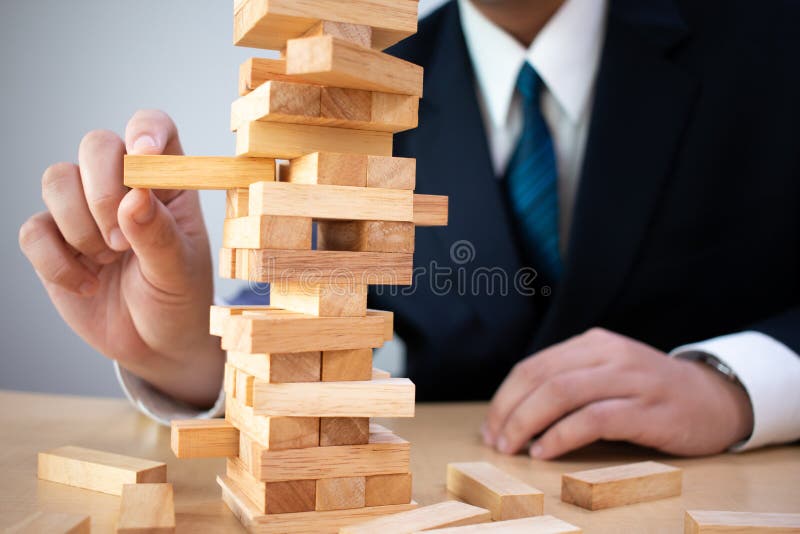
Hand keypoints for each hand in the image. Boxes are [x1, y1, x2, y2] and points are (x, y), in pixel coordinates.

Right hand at [19, 110, 222, 407]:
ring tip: (108, 261)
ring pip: (56, 179)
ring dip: (79, 225)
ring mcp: (83, 211)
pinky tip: (87, 286)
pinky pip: (33, 230)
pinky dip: (56, 261)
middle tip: (121, 240)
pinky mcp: (53, 242)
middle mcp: (123, 187)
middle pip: (95, 144)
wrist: (157, 345)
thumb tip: (133, 197)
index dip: (144, 131)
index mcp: (166, 183)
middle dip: (101, 190)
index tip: (143, 155)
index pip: (152, 129)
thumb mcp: (180, 272)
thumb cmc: (180, 299)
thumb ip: (158, 235)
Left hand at [483, 328, 753, 458]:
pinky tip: (545, 452)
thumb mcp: (609, 372)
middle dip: (509, 412)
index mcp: (594, 343)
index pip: (534, 366)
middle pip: (541, 378)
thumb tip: (515, 411)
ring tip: (513, 449)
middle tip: (496, 441)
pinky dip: (561, 436)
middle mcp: (609, 355)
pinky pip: (593, 420)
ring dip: (527, 424)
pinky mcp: (648, 410)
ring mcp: (630, 380)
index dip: (505, 396)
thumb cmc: (651, 391)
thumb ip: (570, 381)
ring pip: (561, 394)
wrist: (716, 399)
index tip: (491, 425)